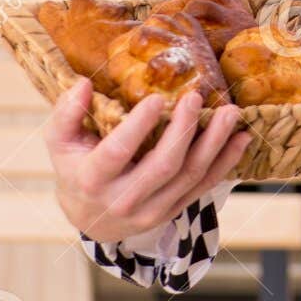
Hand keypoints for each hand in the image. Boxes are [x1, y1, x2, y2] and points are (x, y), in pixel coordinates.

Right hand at [44, 76, 251, 241]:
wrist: (90, 217)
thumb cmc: (75, 167)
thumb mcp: (59, 142)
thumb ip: (66, 112)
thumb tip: (82, 83)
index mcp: (93, 180)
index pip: (117, 153)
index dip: (138, 128)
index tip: (156, 99)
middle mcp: (124, 200)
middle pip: (163, 167)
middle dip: (183, 131)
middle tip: (196, 98)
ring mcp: (152, 211)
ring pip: (189, 177)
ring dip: (214, 144)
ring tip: (230, 114)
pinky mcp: (173, 211)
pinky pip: (203, 187)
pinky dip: (225, 163)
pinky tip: (240, 139)